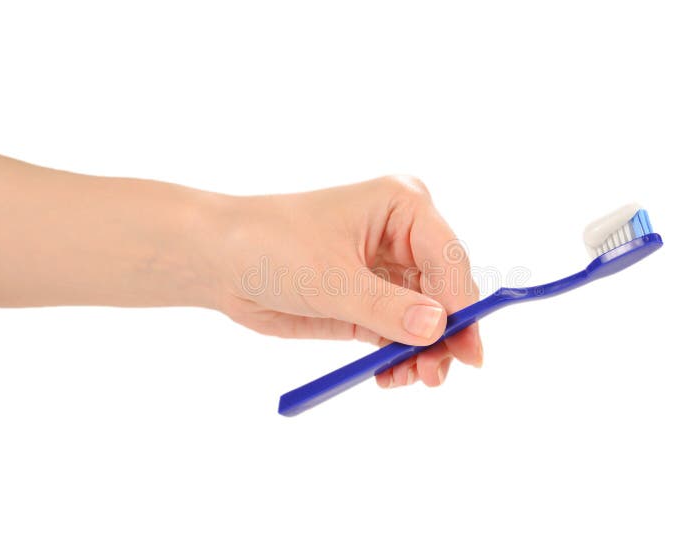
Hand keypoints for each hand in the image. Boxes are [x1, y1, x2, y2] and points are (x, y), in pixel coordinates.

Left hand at [217, 176, 482, 387]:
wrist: (221, 261)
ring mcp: (390, 271)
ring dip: (424, 352)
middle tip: (435, 375)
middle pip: (445, 292)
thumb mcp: (331, 278)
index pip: (448, 258)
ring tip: (407, 379)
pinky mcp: (372, 302)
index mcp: (403, 207)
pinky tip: (391, 375)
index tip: (465, 348)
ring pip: (428, 319)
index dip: (461, 304)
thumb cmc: (271, 245)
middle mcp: (405, 236)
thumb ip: (387, 307)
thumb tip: (438, 328)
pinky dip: (402, 357)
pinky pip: (401, 334)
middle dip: (444, 335)